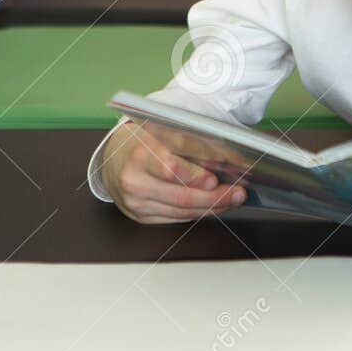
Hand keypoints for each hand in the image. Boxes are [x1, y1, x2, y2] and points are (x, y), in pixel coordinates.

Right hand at [100, 117, 247, 223]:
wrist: (114, 161)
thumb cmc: (142, 143)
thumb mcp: (160, 132)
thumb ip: (187, 144)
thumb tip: (223, 158)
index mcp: (139, 154)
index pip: (173, 168)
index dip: (198, 175)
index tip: (220, 176)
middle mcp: (134, 181)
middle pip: (181, 195)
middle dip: (214, 196)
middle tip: (237, 192)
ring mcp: (136, 203)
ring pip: (182, 210)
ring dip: (211, 206)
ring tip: (232, 199)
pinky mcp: (141, 217)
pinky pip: (176, 218)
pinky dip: (197, 213)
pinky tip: (213, 206)